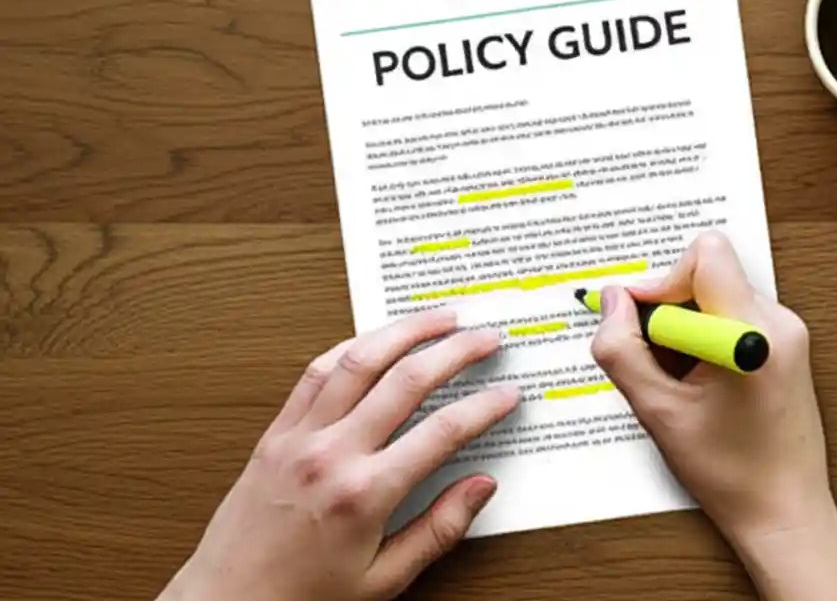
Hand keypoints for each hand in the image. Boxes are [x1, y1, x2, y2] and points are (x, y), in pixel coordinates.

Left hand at [159, 310, 519, 600]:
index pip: (442, 432)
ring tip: (439, 318)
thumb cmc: (302, 599)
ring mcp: (299, 438)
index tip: (506, 394)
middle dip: (455, 351)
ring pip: (360, 360)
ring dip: (405, 331)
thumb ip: (440, 530)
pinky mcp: (275, 433)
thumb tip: (482, 488)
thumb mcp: (385, 580)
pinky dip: (351, 347)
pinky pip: (316, 372)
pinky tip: (375, 339)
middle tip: (485, 339)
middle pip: (407, 380)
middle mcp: (331, 455)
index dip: (484, 407)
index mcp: (364, 495)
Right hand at [589, 232, 836, 599]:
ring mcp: (787, 334)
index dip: (660, 281)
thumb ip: (623, 350)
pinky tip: (698, 385)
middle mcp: (779, 322)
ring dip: (685, 328)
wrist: (785, 513)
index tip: (638, 320)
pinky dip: (704, 340)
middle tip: (656, 362)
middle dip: (669, 310)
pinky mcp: (785, 347)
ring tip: (680, 382)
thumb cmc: (733, 474)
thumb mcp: (659, 412)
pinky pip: (732, 317)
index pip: (705, 256)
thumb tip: (611, 301)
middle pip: (707, 274)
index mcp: (754, 332)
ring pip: (716, 296)